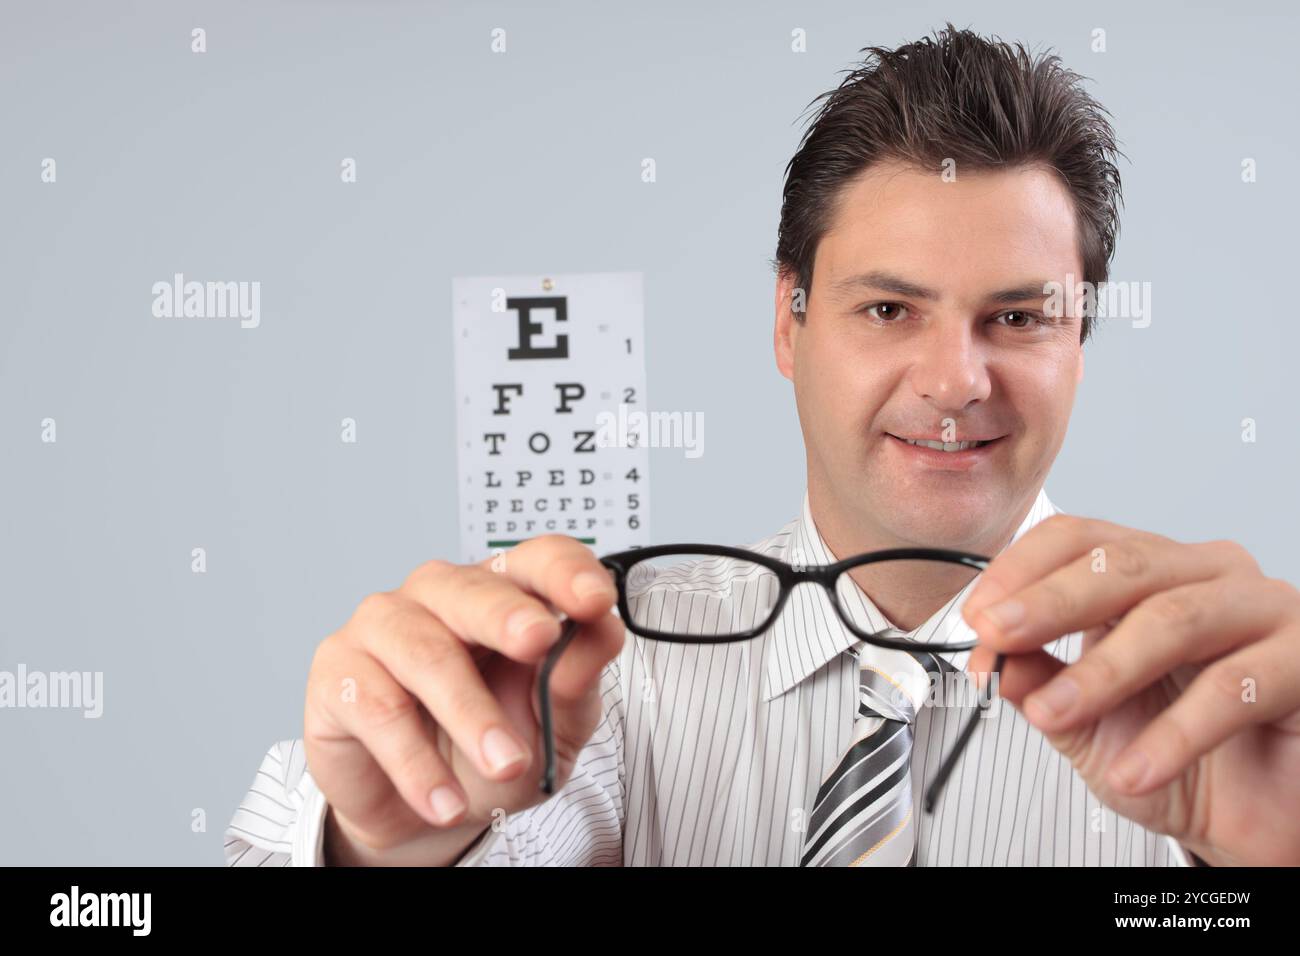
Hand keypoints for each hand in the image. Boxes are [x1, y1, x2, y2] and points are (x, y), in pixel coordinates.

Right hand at [303, 535, 623, 865]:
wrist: (427, 810)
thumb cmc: (492, 750)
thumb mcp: (554, 728)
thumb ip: (578, 681)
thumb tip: (603, 634)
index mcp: (504, 593)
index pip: (538, 560)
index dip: (566, 574)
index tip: (595, 602)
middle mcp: (441, 595)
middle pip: (474, 590)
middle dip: (509, 616)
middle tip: (540, 640)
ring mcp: (384, 626)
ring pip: (427, 653)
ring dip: (470, 714)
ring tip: (505, 764)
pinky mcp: (338, 671)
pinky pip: (378, 708)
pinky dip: (417, 763)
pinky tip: (444, 799)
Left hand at [962, 514, 1299, 865]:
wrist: (1252, 822)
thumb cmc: (1178, 760)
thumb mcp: (1085, 723)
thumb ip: (1039, 681)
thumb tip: (988, 654)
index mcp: (1149, 572)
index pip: (1078, 540)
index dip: (1021, 572)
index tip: (978, 619)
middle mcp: (1207, 575)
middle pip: (1121, 565)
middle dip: (1048, 604)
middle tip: (997, 640)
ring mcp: (1262, 608)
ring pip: (1172, 618)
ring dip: (1101, 673)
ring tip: (1053, 718)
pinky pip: (1235, 686)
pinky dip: (1174, 734)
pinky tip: (1132, 771)